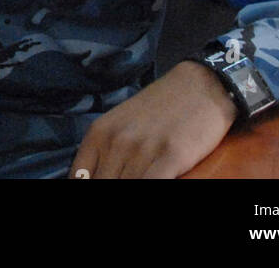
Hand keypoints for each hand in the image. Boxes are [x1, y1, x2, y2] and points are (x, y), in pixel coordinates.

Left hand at [69, 60, 238, 177]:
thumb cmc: (160, 108)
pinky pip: (153, 185)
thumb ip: (105, 152)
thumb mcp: (121, 125)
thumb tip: (88, 178)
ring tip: (141, 184)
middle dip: (109, 192)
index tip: (97, 193)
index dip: (87, 187)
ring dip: (131, 192)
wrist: (198, 85)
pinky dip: (152, 190)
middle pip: (103, 184)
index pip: (79, 177)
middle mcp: (115, 142)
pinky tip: (155, 186)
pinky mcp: (170, 156)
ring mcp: (142, 149)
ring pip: (127, 186)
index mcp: (98, 134)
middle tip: (121, 190)